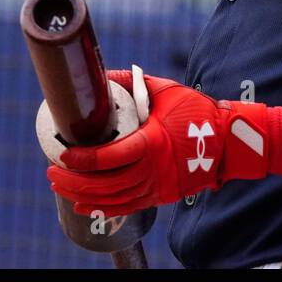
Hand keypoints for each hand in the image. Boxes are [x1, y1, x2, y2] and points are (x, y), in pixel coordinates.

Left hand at [45, 69, 269, 216]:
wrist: (229, 141)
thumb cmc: (197, 111)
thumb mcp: (165, 90)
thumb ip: (131, 82)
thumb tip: (99, 73)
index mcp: (153, 143)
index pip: (109, 158)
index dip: (82, 159)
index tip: (63, 153)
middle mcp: (154, 170)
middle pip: (106, 184)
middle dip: (74, 181)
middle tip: (52, 172)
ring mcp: (158, 187)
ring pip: (113, 200)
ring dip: (83, 195)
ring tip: (60, 186)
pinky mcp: (161, 197)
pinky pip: (126, 208)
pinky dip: (102, 208)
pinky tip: (83, 203)